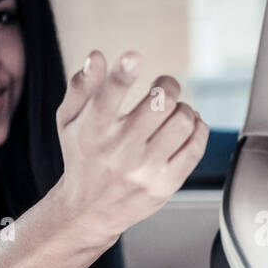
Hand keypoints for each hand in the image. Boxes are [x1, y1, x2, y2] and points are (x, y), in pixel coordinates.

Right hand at [53, 50, 209, 247]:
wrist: (90, 210)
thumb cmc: (82, 156)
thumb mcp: (69, 120)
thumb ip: (81, 86)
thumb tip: (96, 57)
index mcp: (92, 130)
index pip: (107, 97)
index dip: (123, 74)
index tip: (134, 57)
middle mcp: (119, 150)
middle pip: (161, 102)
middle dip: (168, 85)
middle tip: (163, 86)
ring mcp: (145, 169)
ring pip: (183, 121)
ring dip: (183, 107)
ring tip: (174, 109)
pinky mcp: (166, 184)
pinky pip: (196, 147)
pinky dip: (198, 127)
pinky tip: (187, 125)